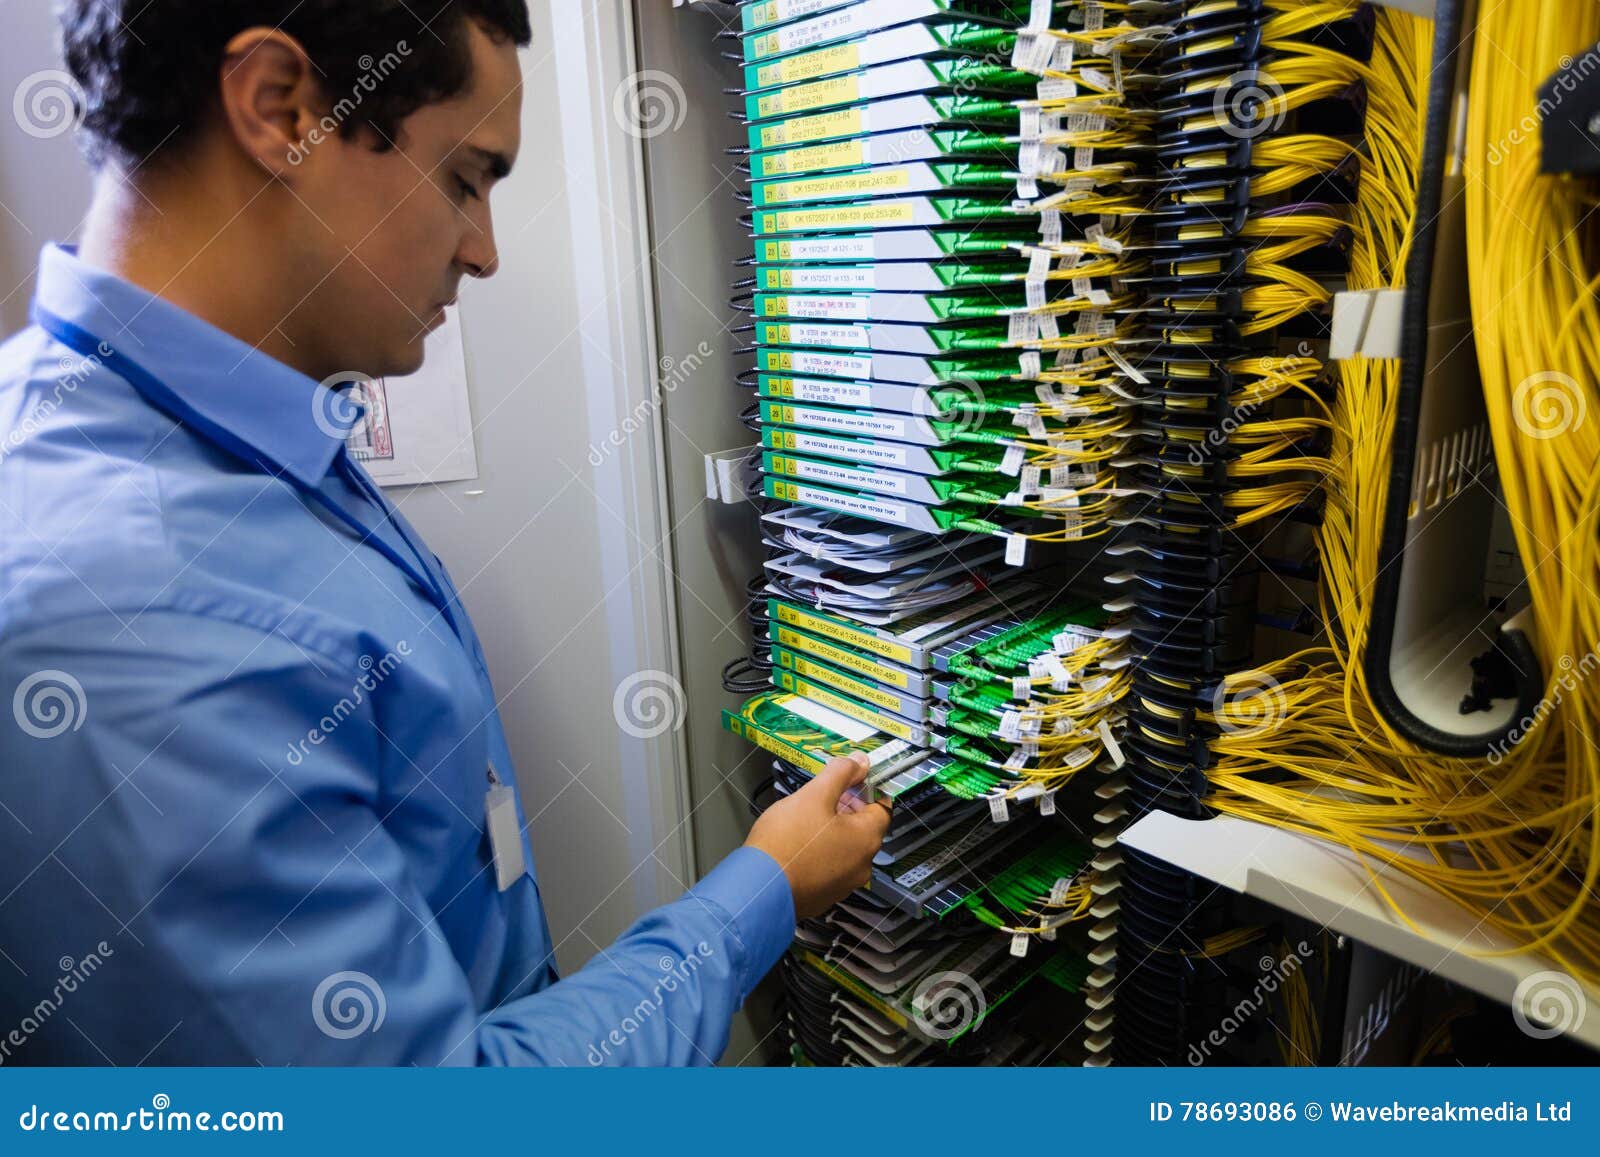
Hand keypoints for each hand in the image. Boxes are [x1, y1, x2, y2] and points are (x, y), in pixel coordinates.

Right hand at [744, 752, 890, 919]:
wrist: (758, 889)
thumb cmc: (786, 843)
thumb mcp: (814, 795)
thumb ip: (841, 773)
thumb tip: (859, 761)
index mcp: (866, 839)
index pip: (883, 807)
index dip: (867, 788)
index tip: (851, 779)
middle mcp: (862, 865)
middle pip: (864, 827)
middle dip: (847, 807)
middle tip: (823, 796)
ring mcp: (844, 883)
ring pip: (846, 847)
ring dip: (833, 829)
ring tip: (806, 818)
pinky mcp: (825, 895)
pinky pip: (830, 866)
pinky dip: (821, 851)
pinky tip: (799, 843)